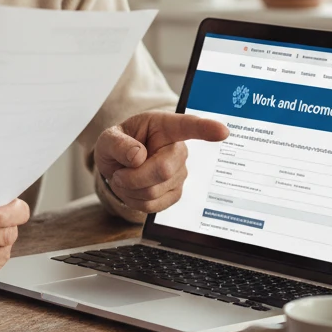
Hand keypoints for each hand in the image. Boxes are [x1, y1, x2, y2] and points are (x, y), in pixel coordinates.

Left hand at [94, 111, 229, 221]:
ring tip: (125, 177)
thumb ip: (118, 143)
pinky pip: (153, 206)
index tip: (223, 131)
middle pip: (163, 170)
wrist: (117, 166)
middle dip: (133, 177)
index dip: (206, 129)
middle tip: (119, 172)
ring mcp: (179, 173)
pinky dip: (134, 201)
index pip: (188, 126)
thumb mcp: (108, 138)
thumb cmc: (118, 146)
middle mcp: (178, 150)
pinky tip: (132, 189)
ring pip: (154, 191)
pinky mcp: (175, 193)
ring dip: (129, 189)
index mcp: (165, 126)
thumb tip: (138, 156)